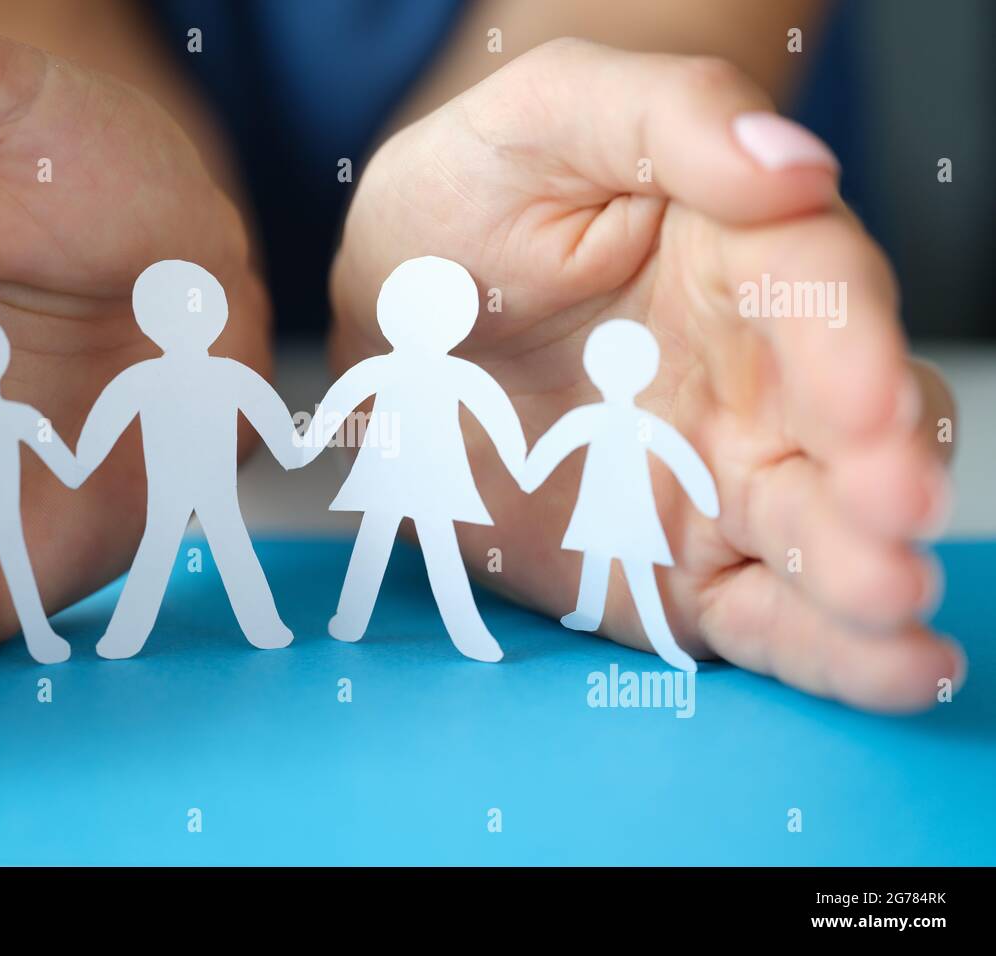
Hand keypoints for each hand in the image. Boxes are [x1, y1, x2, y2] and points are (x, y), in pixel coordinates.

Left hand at [330, 39, 958, 711]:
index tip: (860, 410)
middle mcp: (758, 378)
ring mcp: (722, 481)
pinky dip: (827, 651)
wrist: (394, 320)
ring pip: (823, 534)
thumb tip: (796, 166)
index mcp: (743, 259)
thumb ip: (670, 120)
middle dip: (880, 483)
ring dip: (864, 579)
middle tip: (890, 526)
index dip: (849, 350)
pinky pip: (761, 614)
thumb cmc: (470, 198)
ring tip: (891, 608)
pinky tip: (895, 669)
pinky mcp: (679, 567)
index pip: (821, 294)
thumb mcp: (546, 121)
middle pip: (850, 432)